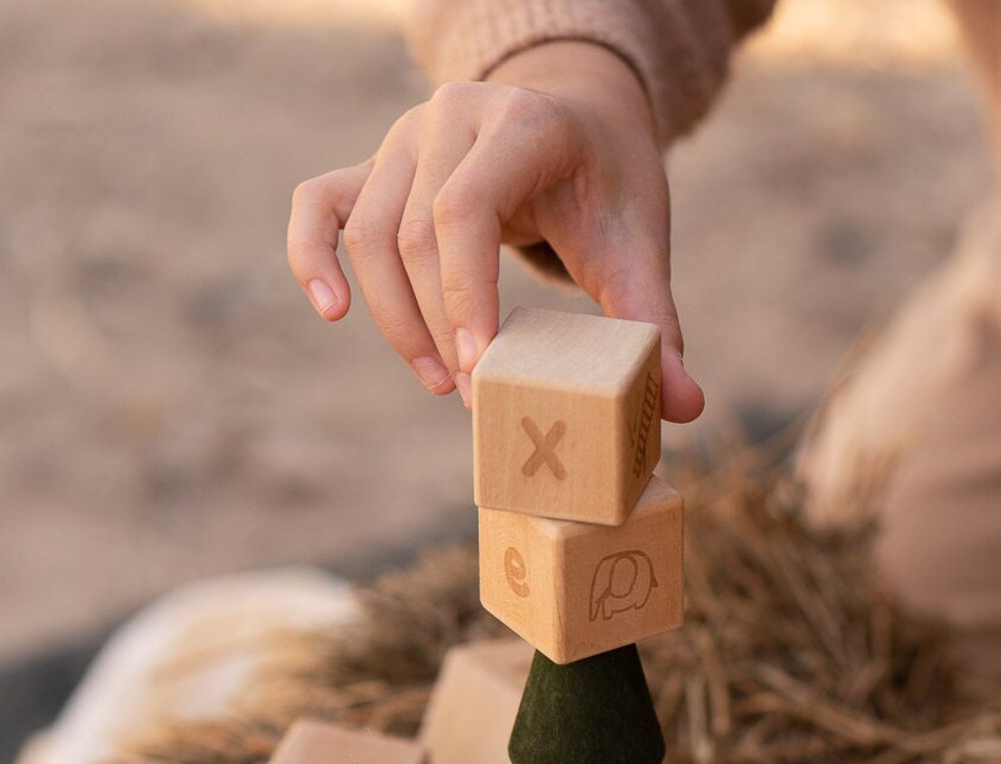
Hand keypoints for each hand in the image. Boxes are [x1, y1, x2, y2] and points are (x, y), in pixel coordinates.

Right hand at [287, 42, 703, 419]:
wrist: (580, 125)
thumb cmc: (610, 190)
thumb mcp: (641, 247)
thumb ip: (658, 326)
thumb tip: (686, 409)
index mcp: (523, 124)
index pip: (466, 209)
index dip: (464, 295)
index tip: (481, 370)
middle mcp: (452, 116)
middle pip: (413, 232)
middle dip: (436, 325)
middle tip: (472, 398)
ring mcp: (405, 135)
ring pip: (369, 234)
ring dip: (394, 318)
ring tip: (440, 381)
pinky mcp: (378, 164)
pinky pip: (322, 205)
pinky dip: (314, 256)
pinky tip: (333, 311)